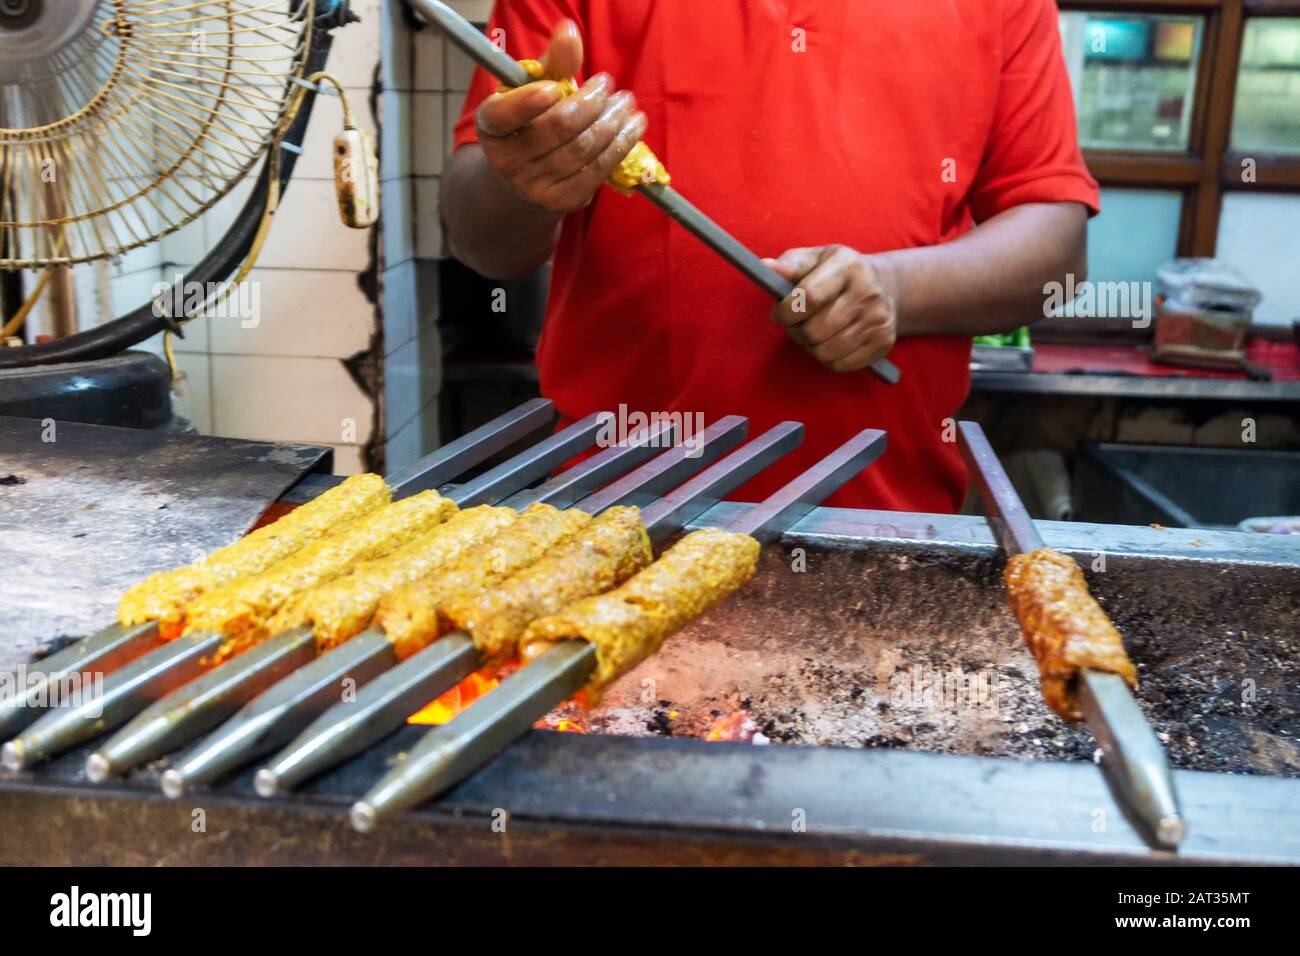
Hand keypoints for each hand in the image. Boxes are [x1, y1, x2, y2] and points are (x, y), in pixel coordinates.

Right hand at [475, 20, 646, 213]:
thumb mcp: (534, 89)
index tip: (557, 87)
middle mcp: (506, 161)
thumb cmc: (532, 121)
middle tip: (610, 87)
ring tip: (627, 105)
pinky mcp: (561, 201)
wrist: (525, 177)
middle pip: (557, 128)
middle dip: (591, 103)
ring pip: (582, 149)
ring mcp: (533, 186)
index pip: (504, 114)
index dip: (530, 101)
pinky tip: (632, 129)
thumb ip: (552, 62)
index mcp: (490, 127)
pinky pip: (597, 171)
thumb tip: (569, 31)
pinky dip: (620, 147)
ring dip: (613, 123)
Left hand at [764, 245, 899, 372]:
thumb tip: (766, 267)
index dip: (786, 312)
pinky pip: (841, 365)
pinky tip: (829, 343)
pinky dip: (827, 359)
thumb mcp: (815, 259)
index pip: (809, 297)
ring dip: (810, 347)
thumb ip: (790, 264)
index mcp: (848, 265)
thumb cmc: (836, 273)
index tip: (779, 314)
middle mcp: (868, 291)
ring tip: (812, 333)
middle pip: (815, 330)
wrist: (883, 286)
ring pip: (826, 352)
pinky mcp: (884, 342)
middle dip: (796, 331)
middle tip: (796, 324)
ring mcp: (879, 319)